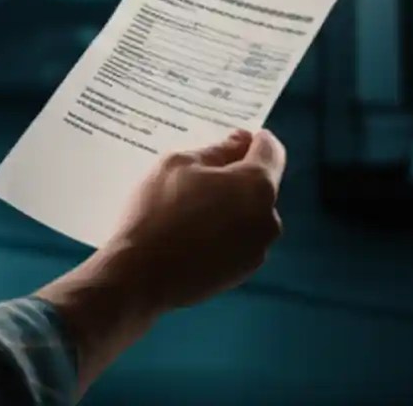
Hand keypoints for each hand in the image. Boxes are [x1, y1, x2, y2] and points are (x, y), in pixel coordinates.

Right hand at [36, 129, 285, 393]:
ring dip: (231, 206)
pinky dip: (225, 232)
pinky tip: (194, 236)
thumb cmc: (158, 210)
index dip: (253, 139)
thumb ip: (217, 150)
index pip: (271, 150)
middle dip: (237, 177)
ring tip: (192, 211)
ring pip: (250, 214)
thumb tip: (241, 142)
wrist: (142, 274)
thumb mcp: (179, 164)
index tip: (232, 139)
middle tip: (199, 178)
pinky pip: (240, 240)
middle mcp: (269, 217)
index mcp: (257, 185)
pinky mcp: (244, 272)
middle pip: (260, 185)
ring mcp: (259, 249)